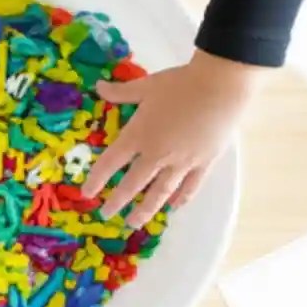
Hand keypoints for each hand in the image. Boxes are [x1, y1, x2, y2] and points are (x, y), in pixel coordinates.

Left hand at [81, 49, 265, 227]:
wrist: (220, 87)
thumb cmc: (180, 83)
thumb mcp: (146, 85)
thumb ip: (121, 92)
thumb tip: (98, 87)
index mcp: (139, 135)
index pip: (111, 162)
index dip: (97, 179)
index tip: (87, 193)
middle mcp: (157, 155)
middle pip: (132, 184)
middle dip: (118, 201)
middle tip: (107, 214)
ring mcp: (181, 163)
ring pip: (160, 193)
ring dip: (145, 209)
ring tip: (134, 222)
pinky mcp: (203, 164)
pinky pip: (189, 187)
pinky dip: (181, 199)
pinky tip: (174, 207)